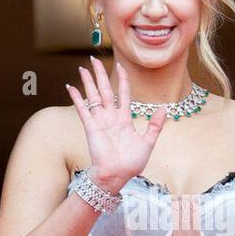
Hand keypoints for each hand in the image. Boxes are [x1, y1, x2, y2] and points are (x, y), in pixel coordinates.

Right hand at [66, 56, 166, 192]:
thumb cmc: (131, 163)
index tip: (119, 65)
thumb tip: (164, 108)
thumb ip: (155, 125)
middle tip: (93, 59)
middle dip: (99, 74)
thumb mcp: (148, 142)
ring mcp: (100, 121)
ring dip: (88, 82)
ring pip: (93, 96)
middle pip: (105, 90)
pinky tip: (70, 86)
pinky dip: (76, 98)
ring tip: (83, 67)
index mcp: (124, 119)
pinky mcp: (91, 127)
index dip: (121, 79)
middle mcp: (110, 117)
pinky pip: (83, 109)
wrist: (117, 176)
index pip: (122, 93)